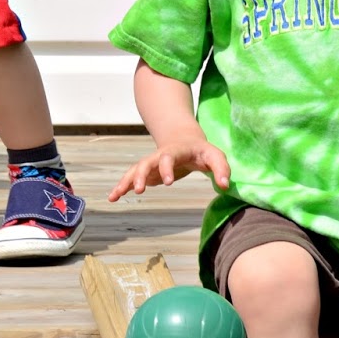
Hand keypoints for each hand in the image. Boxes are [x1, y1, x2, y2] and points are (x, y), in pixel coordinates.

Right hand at [108, 138, 230, 200]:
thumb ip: (222, 169)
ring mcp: (150, 163)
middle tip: (140, 189)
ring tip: (116, 196)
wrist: (184, 139)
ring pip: (135, 170)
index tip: (168, 182)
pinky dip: (122, 187)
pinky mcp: (146, 172)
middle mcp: (159, 155)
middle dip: (142, 175)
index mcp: (176, 151)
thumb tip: (225, 186)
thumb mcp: (215, 156)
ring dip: (126, 182)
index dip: (167, 168)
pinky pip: (131, 178)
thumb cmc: (202, 151)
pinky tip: (113, 198)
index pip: (168, 157)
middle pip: (146, 162)